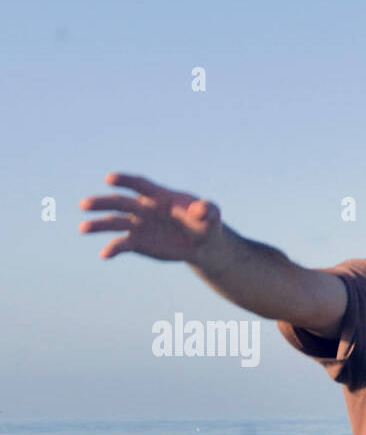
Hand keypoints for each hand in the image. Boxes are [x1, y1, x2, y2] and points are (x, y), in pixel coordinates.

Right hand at [80, 173, 222, 261]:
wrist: (204, 245)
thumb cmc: (206, 224)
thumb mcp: (212, 215)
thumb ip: (207, 210)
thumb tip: (199, 210)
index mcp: (159, 196)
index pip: (140, 185)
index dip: (126, 181)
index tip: (110, 179)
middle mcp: (144, 208)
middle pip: (121, 203)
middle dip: (103, 203)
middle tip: (85, 205)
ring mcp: (139, 225)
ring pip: (115, 222)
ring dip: (99, 225)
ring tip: (83, 228)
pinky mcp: (138, 242)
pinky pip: (123, 245)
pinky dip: (113, 249)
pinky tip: (104, 254)